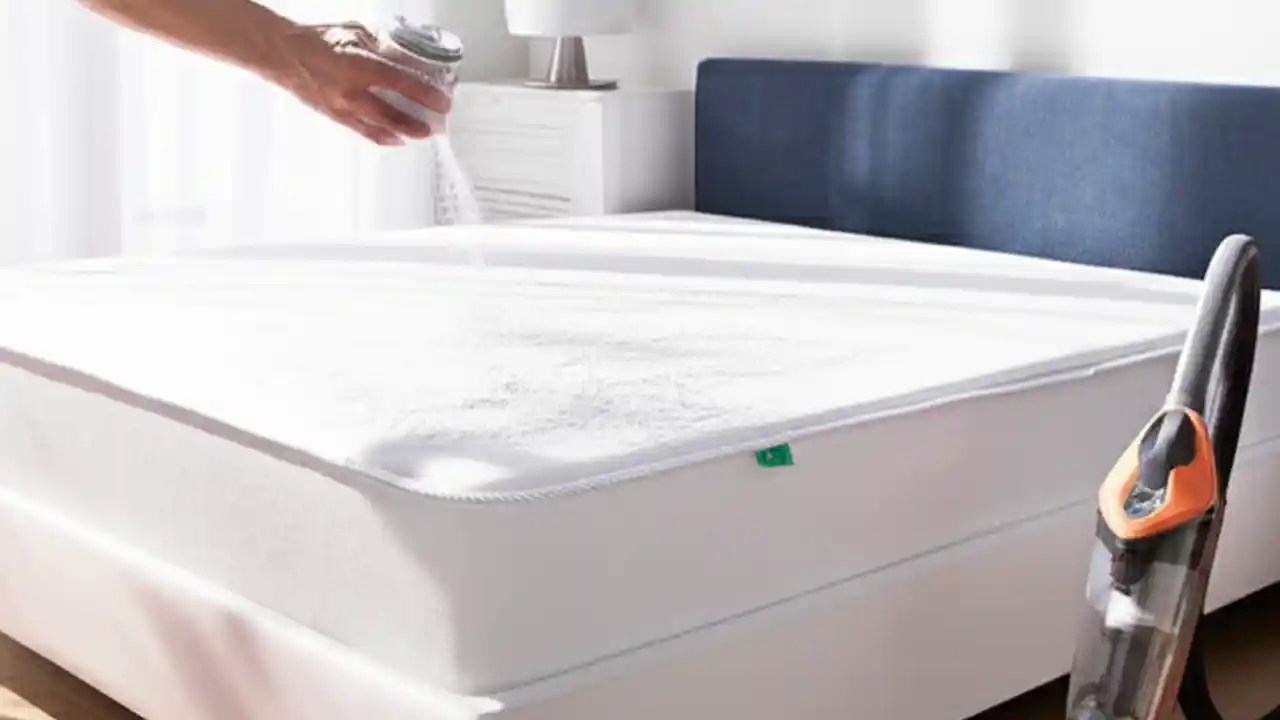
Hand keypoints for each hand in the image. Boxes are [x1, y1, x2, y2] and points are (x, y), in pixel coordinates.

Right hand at [267, 23, 451, 145]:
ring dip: (404, 132)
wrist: (282, 53)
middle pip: (394, 114)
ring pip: (381, 128)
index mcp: (359, 66)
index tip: (443, 102)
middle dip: (418, 122)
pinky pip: (363, 131)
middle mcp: (352, 92)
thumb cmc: (316, 39)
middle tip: (437, 125)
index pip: (402, 83)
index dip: (426, 95)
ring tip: (422, 134)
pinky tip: (395, 139)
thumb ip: (379, 47)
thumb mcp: (355, 33)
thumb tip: (401, 56)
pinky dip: (382, 136)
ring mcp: (342, 108)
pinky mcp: (335, 116)